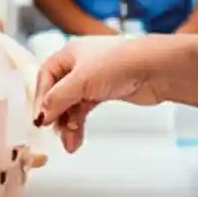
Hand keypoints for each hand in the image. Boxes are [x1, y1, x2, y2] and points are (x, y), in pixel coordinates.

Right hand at [34, 35, 169, 152]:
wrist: (156, 68)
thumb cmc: (120, 63)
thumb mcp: (80, 81)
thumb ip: (57, 99)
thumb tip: (41, 117)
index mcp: (69, 53)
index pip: (46, 77)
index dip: (41, 99)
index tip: (41, 120)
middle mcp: (79, 64)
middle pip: (58, 93)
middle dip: (57, 116)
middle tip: (57, 134)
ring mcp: (94, 79)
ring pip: (72, 104)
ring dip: (69, 124)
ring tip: (71, 143)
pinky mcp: (106, 91)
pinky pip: (85, 109)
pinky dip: (79, 122)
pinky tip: (77, 137)